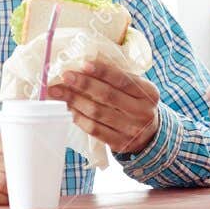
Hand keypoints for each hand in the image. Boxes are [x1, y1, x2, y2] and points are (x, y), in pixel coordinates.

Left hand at [44, 57, 160, 153]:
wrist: (150, 136)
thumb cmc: (137, 104)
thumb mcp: (138, 89)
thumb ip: (119, 78)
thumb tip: (85, 65)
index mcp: (149, 93)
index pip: (123, 80)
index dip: (102, 72)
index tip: (83, 64)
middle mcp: (142, 112)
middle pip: (108, 96)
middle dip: (83, 84)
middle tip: (65, 76)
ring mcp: (131, 130)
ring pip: (97, 112)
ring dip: (75, 100)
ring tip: (59, 92)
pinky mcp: (119, 143)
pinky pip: (94, 129)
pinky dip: (78, 117)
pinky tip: (68, 108)